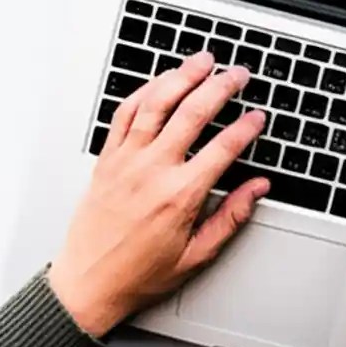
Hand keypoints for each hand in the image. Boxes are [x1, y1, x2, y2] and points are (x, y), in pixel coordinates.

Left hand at [48, 53, 269, 336]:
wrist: (87, 285)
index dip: (247, 128)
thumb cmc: (139, 274)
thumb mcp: (198, 255)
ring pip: (156, 104)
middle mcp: (152, 171)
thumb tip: (258, 189)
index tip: (258, 118)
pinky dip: (144, 92)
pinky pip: (124, 115)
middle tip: (238, 75)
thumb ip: (232, 216)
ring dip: (182, 77)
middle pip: (193, 113)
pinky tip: (160, 82)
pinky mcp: (106, 161)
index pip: (224, 148)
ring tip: (201, 61)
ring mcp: (126, 162)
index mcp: (180, 196)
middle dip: (221, 87)